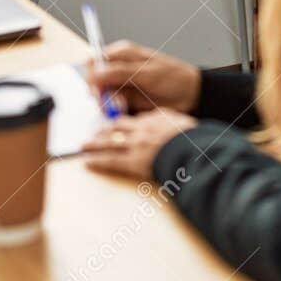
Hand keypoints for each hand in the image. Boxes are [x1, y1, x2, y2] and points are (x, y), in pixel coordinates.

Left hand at [82, 108, 197, 179]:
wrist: (195, 150)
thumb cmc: (196, 140)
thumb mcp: (187, 125)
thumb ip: (176, 124)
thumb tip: (176, 125)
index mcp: (158, 118)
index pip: (138, 118)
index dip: (125, 122)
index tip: (119, 123)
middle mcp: (143, 129)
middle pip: (119, 126)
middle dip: (105, 130)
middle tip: (95, 132)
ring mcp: (136, 144)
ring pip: (110, 142)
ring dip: (95, 143)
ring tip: (84, 145)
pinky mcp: (133, 161)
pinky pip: (111, 160)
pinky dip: (97, 161)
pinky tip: (87, 161)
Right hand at [85, 40, 200, 113]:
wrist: (190, 95)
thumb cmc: (173, 77)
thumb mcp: (146, 73)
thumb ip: (119, 72)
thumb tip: (94, 74)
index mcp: (121, 53)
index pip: (94, 61)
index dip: (91, 76)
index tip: (96, 91)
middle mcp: (118, 67)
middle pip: (94, 81)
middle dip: (100, 94)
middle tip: (110, 105)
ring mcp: (121, 84)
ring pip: (101, 96)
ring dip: (108, 105)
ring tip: (124, 108)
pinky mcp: (125, 100)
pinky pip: (111, 107)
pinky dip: (114, 112)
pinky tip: (126, 112)